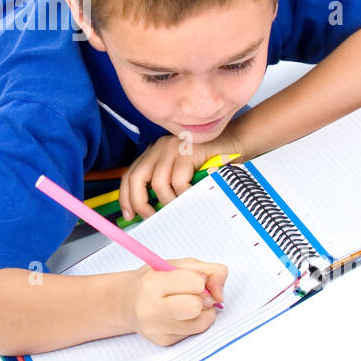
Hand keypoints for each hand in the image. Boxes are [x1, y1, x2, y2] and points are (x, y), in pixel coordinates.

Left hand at [117, 127, 239, 221]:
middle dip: (140, 203)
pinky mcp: (188, 150)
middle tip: (151, 217)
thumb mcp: (182, 175)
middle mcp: (159, 147)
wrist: (235, 144)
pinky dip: (184, 194)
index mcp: (154, 153)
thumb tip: (150, 213)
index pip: (130, 175)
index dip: (126, 197)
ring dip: (167, 202)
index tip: (129, 215)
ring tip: (179, 207)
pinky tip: (193, 195)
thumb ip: (165, 187)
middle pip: (136, 178)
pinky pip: (179, 181)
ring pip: (158, 183)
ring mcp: (173, 147)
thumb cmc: (209, 164)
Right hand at [122, 259, 228, 346]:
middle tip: (195, 294)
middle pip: (196, 307)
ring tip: (188, 303)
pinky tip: (181, 315)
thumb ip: (208, 270)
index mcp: (152, 283)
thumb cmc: (153, 280)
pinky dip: (194, 322)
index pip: (195, 283)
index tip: (195, 279)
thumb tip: (220, 294)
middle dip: (202, 299)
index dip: (201, 280)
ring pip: (201, 323)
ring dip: (202, 312)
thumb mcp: (177, 264)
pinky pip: (194, 333)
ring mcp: (157, 328)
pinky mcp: (164, 341)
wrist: (126, 302)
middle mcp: (151, 308)